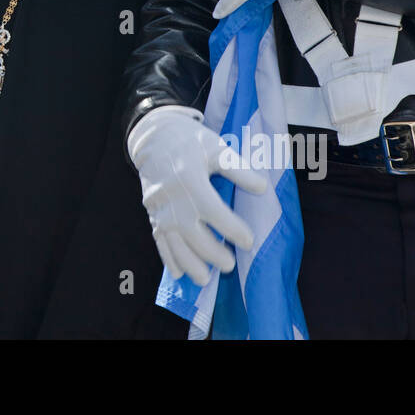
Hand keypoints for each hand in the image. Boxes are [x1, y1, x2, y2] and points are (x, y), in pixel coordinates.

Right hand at [128, 106, 267, 285]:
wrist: (153, 136)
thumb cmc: (189, 141)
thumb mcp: (216, 147)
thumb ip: (238, 169)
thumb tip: (262, 188)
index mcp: (191, 180)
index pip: (214, 212)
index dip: (233, 230)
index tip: (249, 241)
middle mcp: (173, 198)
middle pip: (193, 234)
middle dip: (212, 253)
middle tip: (229, 264)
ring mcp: (159, 208)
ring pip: (174, 242)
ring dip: (189, 263)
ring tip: (205, 279)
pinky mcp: (151, 213)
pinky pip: (159, 240)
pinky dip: (168, 258)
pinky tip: (179, 273)